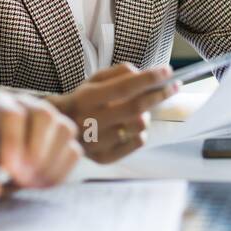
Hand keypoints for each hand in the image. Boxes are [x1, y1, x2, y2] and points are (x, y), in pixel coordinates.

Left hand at [0, 90, 81, 187]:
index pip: (12, 115)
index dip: (12, 144)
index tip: (6, 172)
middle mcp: (27, 103)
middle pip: (44, 115)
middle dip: (35, 152)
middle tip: (22, 179)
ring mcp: (50, 117)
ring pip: (64, 129)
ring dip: (49, 163)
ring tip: (30, 184)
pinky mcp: (63, 136)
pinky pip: (74, 150)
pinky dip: (60, 171)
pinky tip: (41, 183)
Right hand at [53, 63, 179, 162]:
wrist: (56, 129)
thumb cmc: (81, 101)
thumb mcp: (92, 81)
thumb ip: (117, 74)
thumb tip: (141, 73)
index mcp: (86, 98)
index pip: (124, 87)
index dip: (149, 79)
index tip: (167, 71)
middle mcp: (90, 121)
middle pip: (136, 108)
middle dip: (160, 95)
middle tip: (174, 86)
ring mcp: (97, 143)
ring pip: (139, 126)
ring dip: (147, 115)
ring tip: (141, 110)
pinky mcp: (102, 158)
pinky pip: (135, 144)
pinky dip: (141, 133)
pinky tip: (134, 126)